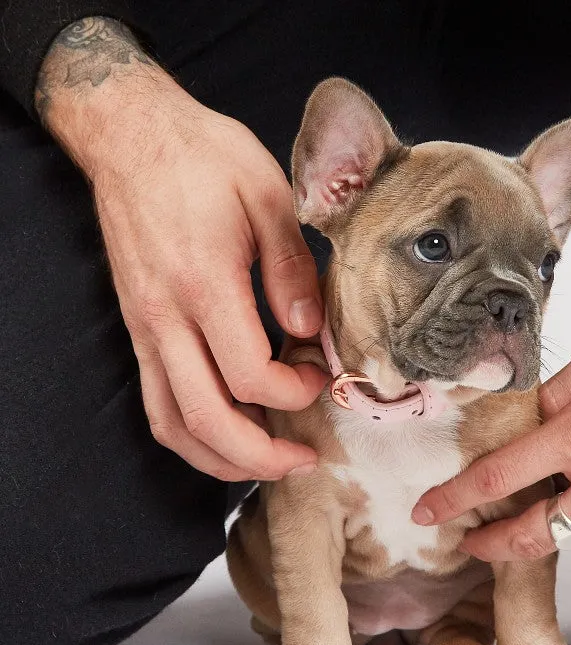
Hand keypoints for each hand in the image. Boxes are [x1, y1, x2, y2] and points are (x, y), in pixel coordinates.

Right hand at [37, 19, 326, 480]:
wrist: (130, 136)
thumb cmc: (202, 157)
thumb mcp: (267, 194)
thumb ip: (292, 268)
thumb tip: (310, 331)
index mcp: (205, 283)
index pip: (250, 376)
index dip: (294, 394)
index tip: (321, 378)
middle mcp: (167, 318)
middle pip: (208, 420)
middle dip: (261, 457)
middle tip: (303, 460)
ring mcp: (146, 330)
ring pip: (174, 425)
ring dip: (222, 460)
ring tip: (267, 464)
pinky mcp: (139, 331)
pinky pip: (158, 404)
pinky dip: (194, 435)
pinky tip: (229, 435)